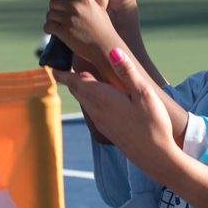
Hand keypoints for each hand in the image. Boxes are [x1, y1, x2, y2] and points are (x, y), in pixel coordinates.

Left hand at [43, 0, 121, 67]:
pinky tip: (54, 31)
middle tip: (60, 15)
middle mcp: (76, 7)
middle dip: (55, 8)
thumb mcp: (98, 9)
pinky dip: (49, 29)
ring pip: (49, 14)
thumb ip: (85, 0)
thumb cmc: (103, 29)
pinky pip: (48, 26)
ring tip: (58, 24)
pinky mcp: (63, 32)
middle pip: (53, 1)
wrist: (105, 47)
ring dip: (52, 19)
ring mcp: (68, 19)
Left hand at [52, 48, 180, 176]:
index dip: (63, 74)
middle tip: (61, 70)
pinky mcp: (109, 131)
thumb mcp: (144, 93)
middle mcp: (98, 111)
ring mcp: (102, 123)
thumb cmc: (153, 124)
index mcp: (103, 98)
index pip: (77, 82)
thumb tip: (113, 51)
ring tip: (79, 80)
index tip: (50, 68)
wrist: (156, 157)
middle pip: (78, 91)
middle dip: (70, 80)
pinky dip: (89, 101)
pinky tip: (99, 100)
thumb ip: (127, 72)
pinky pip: (93, 111)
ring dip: (80, 90)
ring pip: (85, 102)